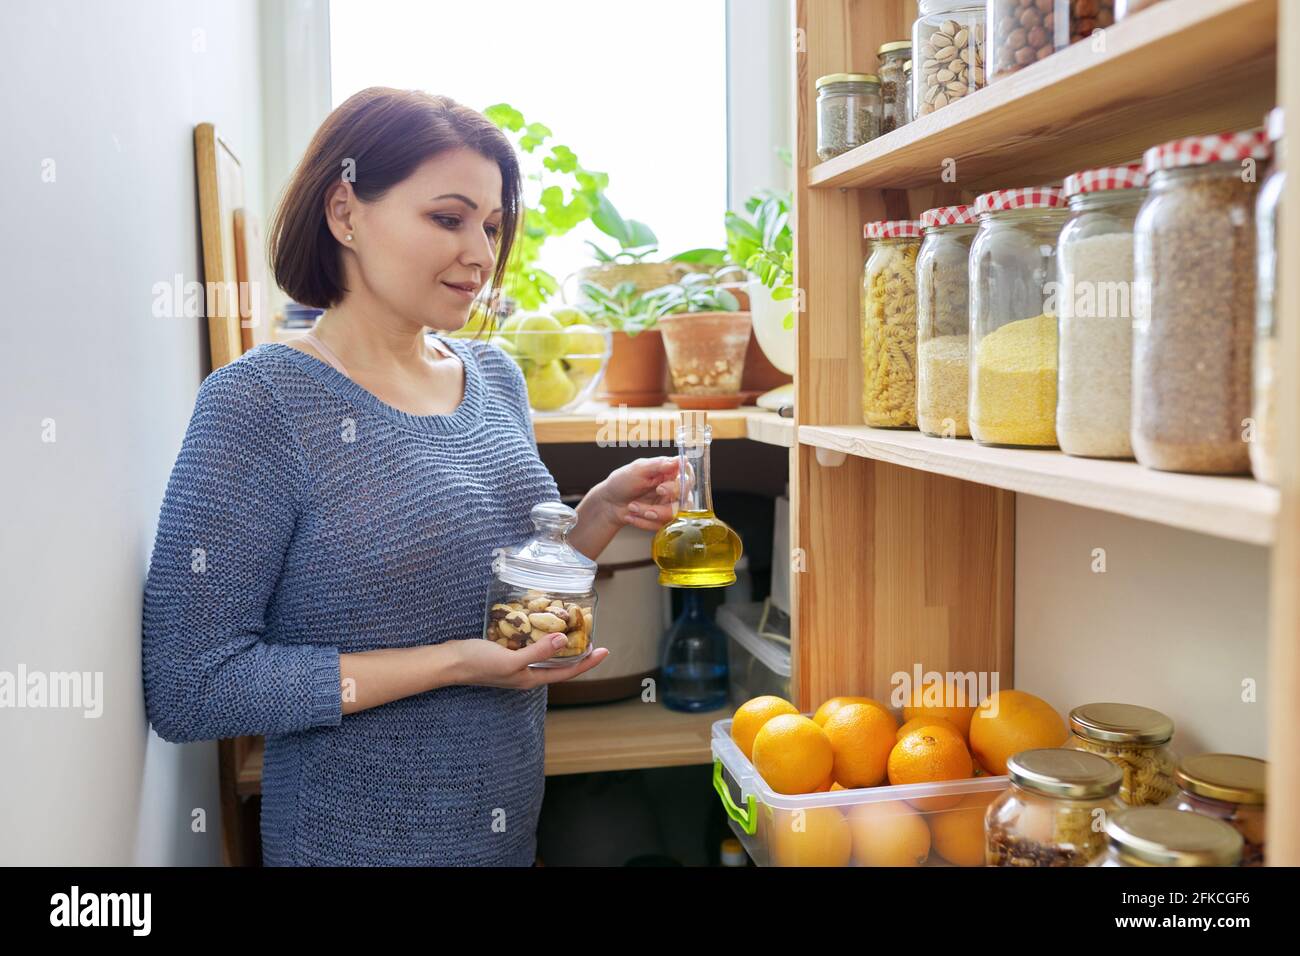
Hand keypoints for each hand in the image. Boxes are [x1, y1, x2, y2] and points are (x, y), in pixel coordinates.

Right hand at [445, 634, 609, 688]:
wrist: (449, 661)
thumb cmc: (478, 663)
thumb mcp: (510, 659)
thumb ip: (537, 651)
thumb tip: (564, 641)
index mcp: (529, 679)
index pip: (566, 672)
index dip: (587, 663)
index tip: (605, 650)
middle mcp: (525, 674)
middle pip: (558, 664)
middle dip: (577, 653)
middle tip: (592, 635)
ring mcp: (515, 664)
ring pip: (545, 654)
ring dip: (559, 643)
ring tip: (573, 628)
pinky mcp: (506, 653)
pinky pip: (531, 645)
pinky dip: (540, 635)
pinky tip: (541, 623)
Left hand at [599, 456, 680, 531]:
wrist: (608, 503)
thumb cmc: (621, 482)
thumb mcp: (638, 469)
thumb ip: (659, 465)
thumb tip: (680, 460)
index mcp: (669, 472)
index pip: (687, 477)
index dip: (679, 484)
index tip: (661, 487)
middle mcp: (673, 489)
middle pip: (684, 500)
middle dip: (664, 504)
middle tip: (646, 502)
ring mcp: (669, 506)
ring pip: (672, 515)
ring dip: (650, 513)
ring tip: (632, 507)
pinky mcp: (663, 520)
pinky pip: (662, 526)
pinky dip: (644, 522)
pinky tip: (631, 516)